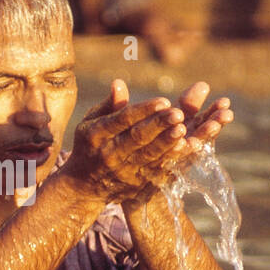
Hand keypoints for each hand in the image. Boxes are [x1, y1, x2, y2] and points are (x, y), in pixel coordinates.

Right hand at [60, 79, 192, 203]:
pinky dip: (172, 159)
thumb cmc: (90, 145)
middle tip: (178, 114)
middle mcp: (110, 153)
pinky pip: (157, 171)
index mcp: (97, 134)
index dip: (144, 110)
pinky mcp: (136, 185)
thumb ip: (109, 104)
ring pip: (149, 155)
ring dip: (167, 142)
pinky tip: (186, 148)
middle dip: (159, 125)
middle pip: (137, 137)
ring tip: (183, 129)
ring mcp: (123, 171)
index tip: (164, 101)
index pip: (123, 119)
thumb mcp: (90, 122)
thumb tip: (119, 83)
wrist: (83, 187)